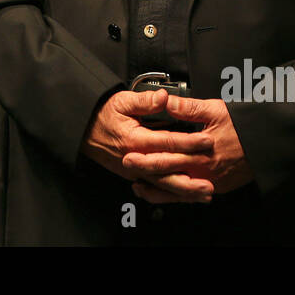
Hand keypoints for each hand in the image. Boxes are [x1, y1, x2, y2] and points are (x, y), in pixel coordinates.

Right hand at [80, 88, 213, 182]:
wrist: (83, 129)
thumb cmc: (102, 114)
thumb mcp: (122, 101)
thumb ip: (144, 100)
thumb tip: (163, 97)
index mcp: (135, 139)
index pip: (167, 142)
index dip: (189, 142)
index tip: (207, 141)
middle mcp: (135, 158)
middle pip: (167, 171)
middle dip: (191, 176)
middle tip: (210, 179)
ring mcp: (134, 170)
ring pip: (162, 184)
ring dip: (184, 191)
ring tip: (203, 195)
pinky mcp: (133, 175)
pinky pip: (154, 187)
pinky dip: (170, 194)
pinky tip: (184, 196)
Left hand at [124, 96, 252, 201]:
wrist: (268, 142)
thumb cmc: (243, 124)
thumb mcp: (215, 110)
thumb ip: (187, 108)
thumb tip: (166, 101)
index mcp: (200, 152)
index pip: (167, 157)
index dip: (146, 158)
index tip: (129, 155)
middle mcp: (204, 170)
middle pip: (169, 175)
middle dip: (146, 173)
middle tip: (127, 169)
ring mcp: (211, 181)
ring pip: (178, 191)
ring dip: (158, 190)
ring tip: (139, 188)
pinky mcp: (218, 186)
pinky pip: (192, 195)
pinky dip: (177, 196)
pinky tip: (166, 193)